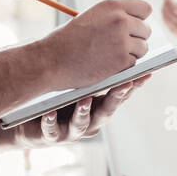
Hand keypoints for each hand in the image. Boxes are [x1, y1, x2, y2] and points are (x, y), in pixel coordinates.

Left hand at [6, 75, 150, 147]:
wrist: (31, 122)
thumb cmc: (58, 99)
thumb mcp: (78, 84)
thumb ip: (94, 70)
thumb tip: (109, 39)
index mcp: (99, 107)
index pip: (120, 96)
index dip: (133, 86)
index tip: (145, 74)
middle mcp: (91, 121)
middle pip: (107, 111)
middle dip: (117, 97)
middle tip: (125, 83)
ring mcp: (72, 130)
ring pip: (82, 123)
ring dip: (84, 112)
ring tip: (84, 99)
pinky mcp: (52, 136)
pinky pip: (52, 130)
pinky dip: (51, 121)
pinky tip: (49, 113)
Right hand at [44, 0, 150, 88]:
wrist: (51, 60)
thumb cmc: (66, 40)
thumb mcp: (90, 17)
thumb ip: (113, 17)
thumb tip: (134, 22)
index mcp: (112, 6)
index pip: (145, 9)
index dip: (139, 19)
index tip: (132, 27)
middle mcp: (120, 20)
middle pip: (146, 29)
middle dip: (136, 38)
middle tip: (120, 45)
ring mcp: (122, 41)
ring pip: (143, 48)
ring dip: (132, 53)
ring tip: (111, 55)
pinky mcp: (122, 60)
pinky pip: (134, 63)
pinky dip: (124, 66)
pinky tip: (107, 64)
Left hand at [162, 0, 176, 43]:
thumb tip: (172, 3)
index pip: (175, 8)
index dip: (170, 2)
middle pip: (170, 13)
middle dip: (166, 5)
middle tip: (165, 0)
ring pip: (166, 18)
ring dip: (164, 10)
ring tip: (164, 5)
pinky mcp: (175, 33)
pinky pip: (166, 24)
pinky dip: (164, 17)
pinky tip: (164, 13)